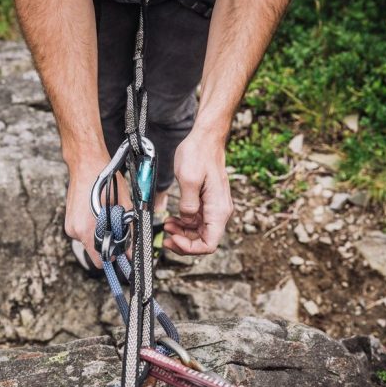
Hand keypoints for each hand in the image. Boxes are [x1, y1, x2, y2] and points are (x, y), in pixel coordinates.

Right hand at [64, 156, 130, 267]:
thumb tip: (130, 250)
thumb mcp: (123, 206)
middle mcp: (74, 231)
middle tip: (114, 223)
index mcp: (86, 230)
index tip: (119, 246)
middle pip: (94, 249)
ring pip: (89, 239)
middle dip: (106, 240)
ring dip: (99, 231)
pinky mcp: (68, 219)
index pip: (99, 260)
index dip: (112, 255)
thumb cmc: (104, 180)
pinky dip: (91, 224)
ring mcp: (69, 225)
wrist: (86, 164)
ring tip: (105, 212)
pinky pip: (83, 230)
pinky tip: (96, 210)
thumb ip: (127, 232)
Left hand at [163, 131, 232, 254]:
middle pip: (204, 240)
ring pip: (199, 232)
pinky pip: (197, 221)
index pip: (209, 244)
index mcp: (218, 209)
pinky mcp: (207, 202)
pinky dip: (184, 223)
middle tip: (166, 235)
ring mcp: (214, 207)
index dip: (190, 248)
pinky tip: (172, 218)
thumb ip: (188, 205)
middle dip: (183, 241)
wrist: (205, 139)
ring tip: (167, 225)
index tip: (174, 239)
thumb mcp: (188, 179)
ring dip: (182, 233)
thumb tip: (187, 220)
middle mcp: (219, 211)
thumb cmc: (199, 154)